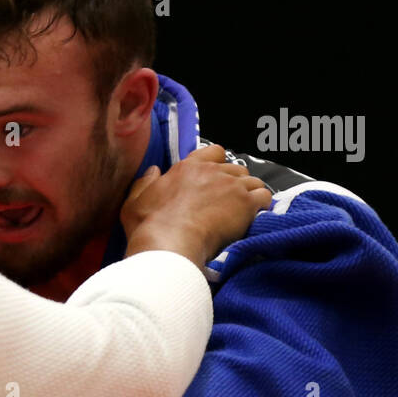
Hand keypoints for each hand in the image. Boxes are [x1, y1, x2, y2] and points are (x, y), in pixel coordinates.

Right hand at [121, 144, 271, 264]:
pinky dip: (261, 206)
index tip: (213, 180)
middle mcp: (212, 172)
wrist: (170, 244)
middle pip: (235, 169)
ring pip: (253, 182)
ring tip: (241, 214)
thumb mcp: (133, 203)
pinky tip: (253, 218)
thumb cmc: (148, 226)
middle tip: (227, 203)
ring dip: (249, 195)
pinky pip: (264, 197)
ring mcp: (231, 186)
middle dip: (234, 183)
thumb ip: (144, 183)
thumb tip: (154, 171)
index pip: (213, 152)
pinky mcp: (246, 203)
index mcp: (187, 168)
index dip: (217, 165)